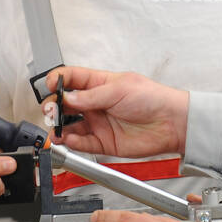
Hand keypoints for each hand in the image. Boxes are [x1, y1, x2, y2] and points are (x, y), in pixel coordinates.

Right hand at [45, 67, 187, 159]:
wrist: (171, 123)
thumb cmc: (153, 98)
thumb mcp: (119, 89)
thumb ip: (91, 96)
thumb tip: (68, 98)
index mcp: (100, 84)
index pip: (72, 79)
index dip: (58, 81)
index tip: (50, 86)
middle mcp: (97, 103)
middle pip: (66, 104)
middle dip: (54, 107)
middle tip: (52, 111)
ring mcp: (99, 123)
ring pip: (71, 126)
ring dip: (60, 127)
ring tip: (57, 128)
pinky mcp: (104, 142)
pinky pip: (82, 143)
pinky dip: (73, 142)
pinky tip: (69, 138)